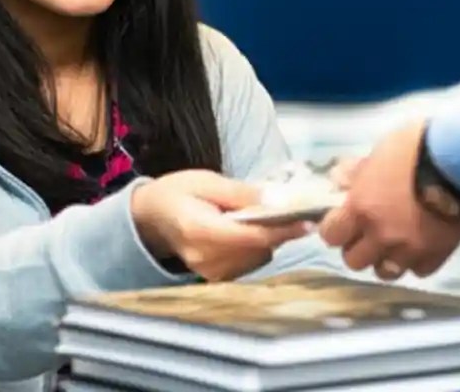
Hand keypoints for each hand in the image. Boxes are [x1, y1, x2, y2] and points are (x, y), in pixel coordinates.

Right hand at [131, 170, 309, 280]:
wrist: (151, 218)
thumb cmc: (177, 193)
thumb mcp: (207, 181)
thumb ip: (241, 193)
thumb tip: (276, 200)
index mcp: (199, 230)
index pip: (250, 236)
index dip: (282, 230)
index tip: (308, 221)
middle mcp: (205, 258)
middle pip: (258, 249)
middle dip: (278, 230)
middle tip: (290, 210)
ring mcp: (210, 272)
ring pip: (258, 257)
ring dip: (268, 239)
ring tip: (261, 217)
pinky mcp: (216, 277)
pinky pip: (250, 263)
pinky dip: (257, 247)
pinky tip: (248, 231)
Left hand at [318, 120, 459, 279]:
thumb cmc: (417, 148)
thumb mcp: (381, 150)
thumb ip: (357, 171)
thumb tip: (338, 181)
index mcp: (361, 208)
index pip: (331, 235)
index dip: (335, 229)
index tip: (342, 221)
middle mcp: (380, 235)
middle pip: (354, 260)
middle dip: (358, 246)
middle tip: (368, 232)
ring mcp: (409, 249)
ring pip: (384, 272)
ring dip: (385, 259)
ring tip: (393, 243)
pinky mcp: (436, 255)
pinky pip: (417, 270)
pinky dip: (415, 261)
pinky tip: (419, 245)